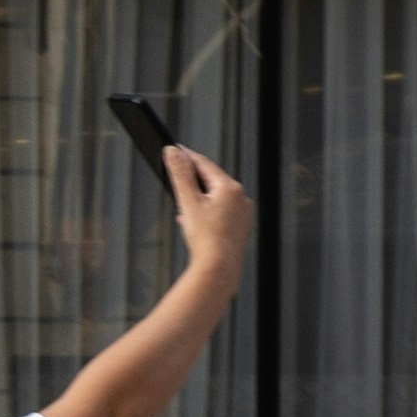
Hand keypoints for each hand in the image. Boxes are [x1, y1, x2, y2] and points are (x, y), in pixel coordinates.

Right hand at [158, 142, 256, 279]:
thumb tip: (174, 152)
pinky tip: (198, 222)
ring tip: (185, 208)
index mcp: (230, 187)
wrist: (219, 267)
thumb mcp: (188, 201)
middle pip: (212, 180)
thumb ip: (180, 174)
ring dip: (200, 198)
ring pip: (217, 197)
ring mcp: (243, 213)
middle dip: (193, 180)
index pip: (204, 164)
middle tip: (177, 178)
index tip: (175, 150)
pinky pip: (223, 211)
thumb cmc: (207, 239)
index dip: (187, 156)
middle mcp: (241, 198)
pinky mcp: (242, 226)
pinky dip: (209, 212)